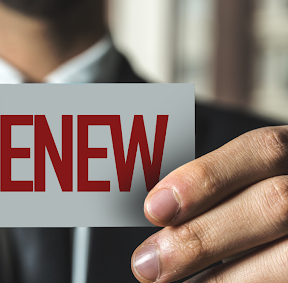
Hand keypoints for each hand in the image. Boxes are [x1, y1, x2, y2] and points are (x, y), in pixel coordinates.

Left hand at [132, 126, 287, 281]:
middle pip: (273, 205)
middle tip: (147, 264)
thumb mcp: (256, 178)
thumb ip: (222, 187)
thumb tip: (159, 210)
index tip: (155, 207)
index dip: (205, 177)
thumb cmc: (268, 197)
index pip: (262, 151)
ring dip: (220, 279)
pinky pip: (287, 281)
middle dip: (201, 237)